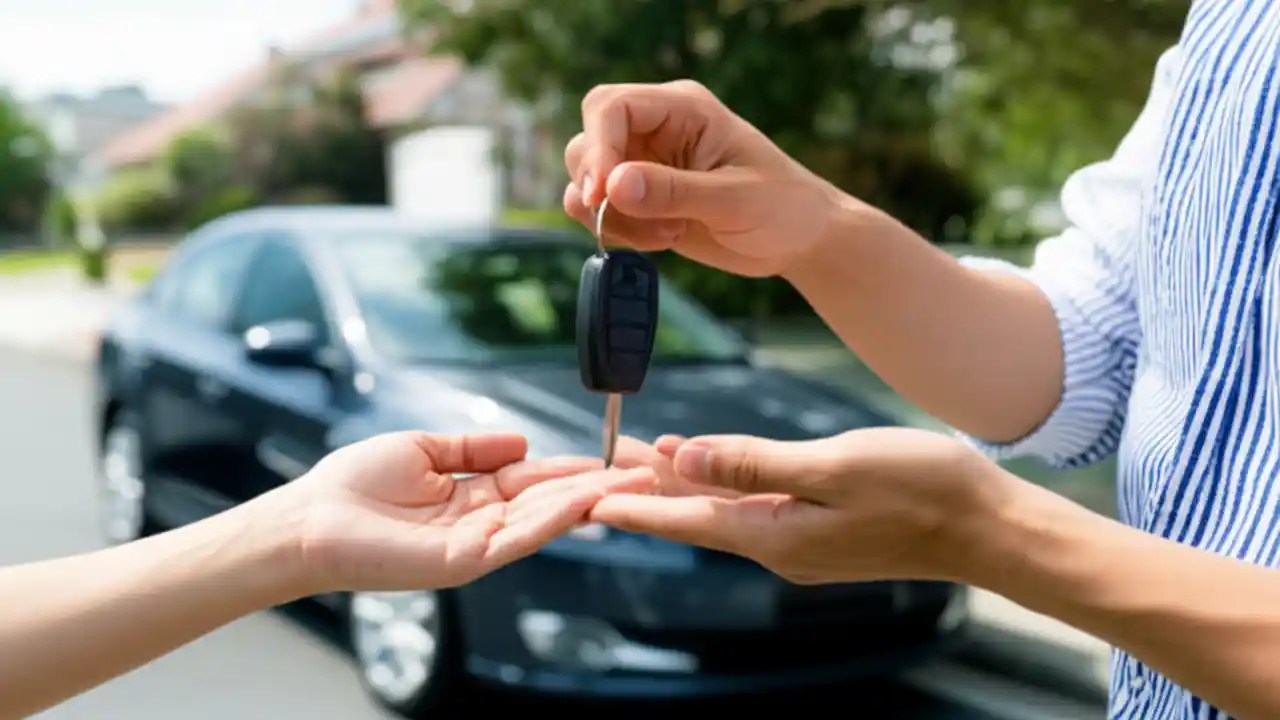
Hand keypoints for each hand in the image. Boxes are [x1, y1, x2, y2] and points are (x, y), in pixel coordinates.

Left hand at [263, 431, 654, 593]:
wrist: (310, 519)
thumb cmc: (354, 484)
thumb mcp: (424, 449)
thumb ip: (475, 447)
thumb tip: (523, 440)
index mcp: (475, 493)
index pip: (539, 478)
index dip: (577, 467)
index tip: (617, 456)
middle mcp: (484, 521)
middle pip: (553, 499)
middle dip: (600, 486)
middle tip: (647, 472)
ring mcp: (477, 544)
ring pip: (546, 520)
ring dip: (590, 501)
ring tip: (631, 483)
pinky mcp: (464, 561)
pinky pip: (519, 538)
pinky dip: (553, 519)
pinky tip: (583, 501)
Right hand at [562, 80, 847, 277]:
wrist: (799, 240)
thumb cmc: (783, 207)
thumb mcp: (734, 199)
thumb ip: (673, 192)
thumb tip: (613, 186)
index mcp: (682, 108)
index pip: (611, 107)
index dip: (598, 148)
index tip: (602, 193)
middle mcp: (656, 130)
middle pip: (588, 140)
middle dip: (597, 185)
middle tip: (633, 219)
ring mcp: (645, 165)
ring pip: (586, 179)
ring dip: (611, 216)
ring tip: (664, 234)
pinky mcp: (642, 200)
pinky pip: (600, 211)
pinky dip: (617, 231)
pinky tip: (662, 241)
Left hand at [590, 428, 1006, 583]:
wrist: (988, 527)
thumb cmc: (920, 490)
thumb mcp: (832, 467)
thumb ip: (755, 465)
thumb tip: (684, 459)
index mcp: (775, 535)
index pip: (684, 520)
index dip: (633, 504)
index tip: (584, 498)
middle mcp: (780, 546)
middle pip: (696, 514)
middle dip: (647, 486)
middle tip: (602, 458)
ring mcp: (804, 541)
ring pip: (724, 508)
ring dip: (683, 481)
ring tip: (640, 454)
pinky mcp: (825, 531)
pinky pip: (756, 505)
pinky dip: (725, 482)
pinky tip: (712, 464)